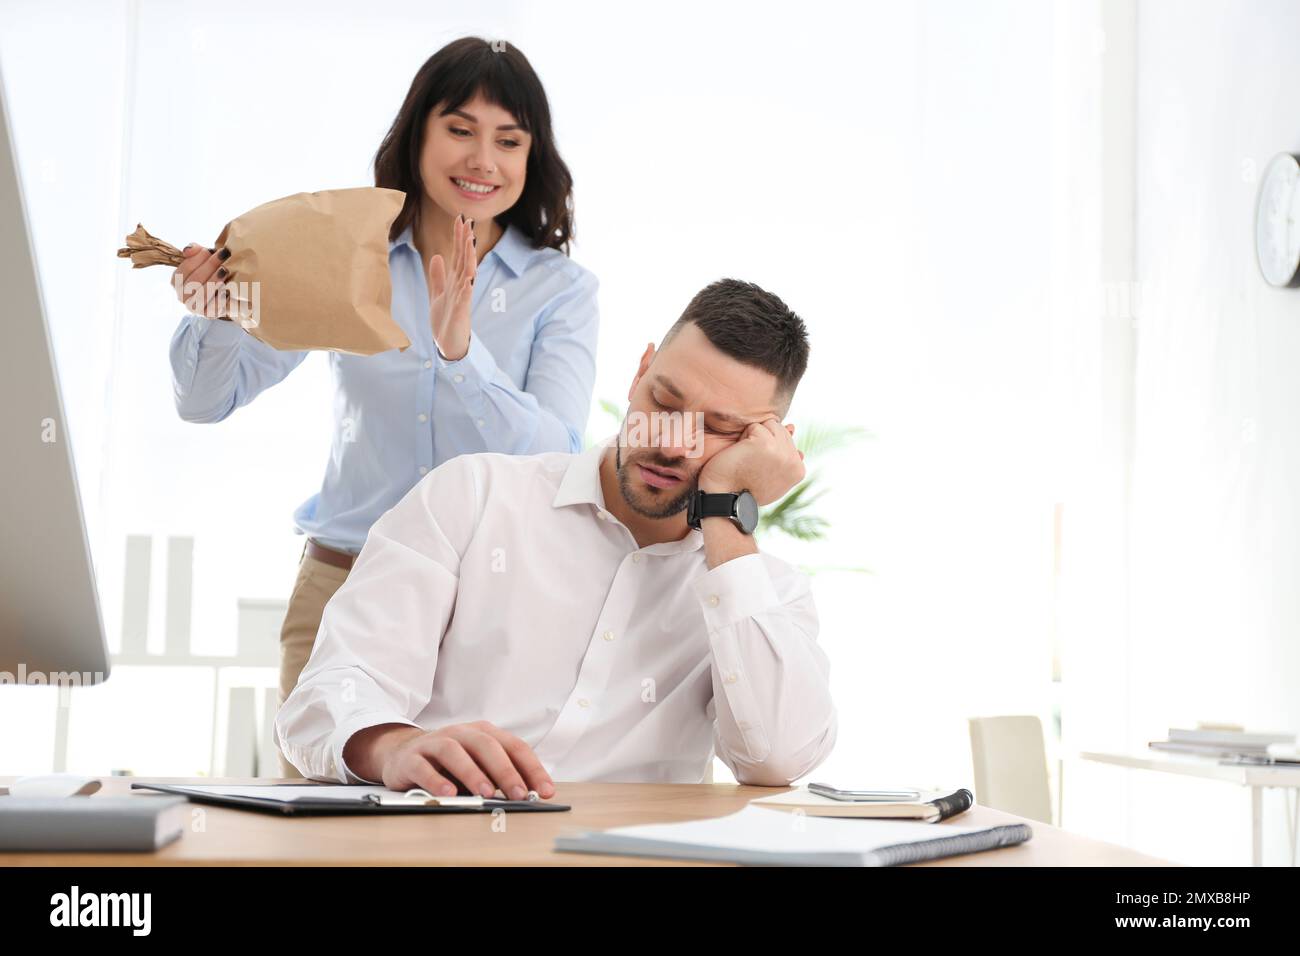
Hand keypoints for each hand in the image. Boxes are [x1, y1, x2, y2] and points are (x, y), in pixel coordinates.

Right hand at [171, 244, 232, 319]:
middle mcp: (182, 296)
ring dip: (214, 281)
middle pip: (194, 280)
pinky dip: (219, 299)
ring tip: (225, 270)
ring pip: (202, 294)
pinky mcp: (208, 315)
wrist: (220, 293)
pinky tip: (227, 290)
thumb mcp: (200, 260)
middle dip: (209, 266)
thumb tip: (188, 249)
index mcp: (176, 282)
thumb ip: (194, 252)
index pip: (185, 269)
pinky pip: (213, 308)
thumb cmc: (208, 274)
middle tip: (223, 256)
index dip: (198, 258)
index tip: (211, 250)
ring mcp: (194, 308)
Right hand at [345, 720, 554, 799]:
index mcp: (483, 733)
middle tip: (519, 794)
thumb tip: (529, 794)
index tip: (545, 791)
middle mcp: (461, 733)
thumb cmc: (449, 762)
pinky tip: (448, 794)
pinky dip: (436, 780)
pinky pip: (423, 767)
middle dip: (506, 771)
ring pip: (455, 752)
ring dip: (472, 773)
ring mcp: (434, 743)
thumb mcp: (478, 763)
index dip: (532, 768)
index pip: (514, 746)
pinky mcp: (411, 758)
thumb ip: (500, 774)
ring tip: (486, 793)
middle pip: (486, 746)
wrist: (403, 752)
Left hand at [427, 214, 476, 360]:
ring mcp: (462, 299)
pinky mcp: (461, 313)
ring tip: (470, 242)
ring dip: (469, 258)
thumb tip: (436, 256)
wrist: (448, 344)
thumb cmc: (446, 320)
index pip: (458, 255)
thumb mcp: (438, 294)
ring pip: (467, 274)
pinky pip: (465, 298)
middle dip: (465, 241)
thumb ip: (438, 276)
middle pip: (464, 260)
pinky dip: (467, 288)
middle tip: (467, 221)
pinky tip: (469, 277)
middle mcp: (462, 287)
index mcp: (456, 281)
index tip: (459, 219)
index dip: (459, 237)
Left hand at [698, 419, 804, 505]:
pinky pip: (755, 426)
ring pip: (769, 425)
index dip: (769, 448)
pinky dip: (743, 438)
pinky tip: (741, 454)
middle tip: (751, 462)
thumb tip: (792, 427)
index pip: (788, 440)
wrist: (726, 497)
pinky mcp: (765, 444)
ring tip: (747, 458)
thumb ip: (784, 454)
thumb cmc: (744, 487)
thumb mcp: (770, 474)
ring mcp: (781, 452)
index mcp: (798, 470)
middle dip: (762, 439)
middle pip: (779, 429)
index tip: (759, 467)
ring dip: (753, 437)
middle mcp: (794, 461)